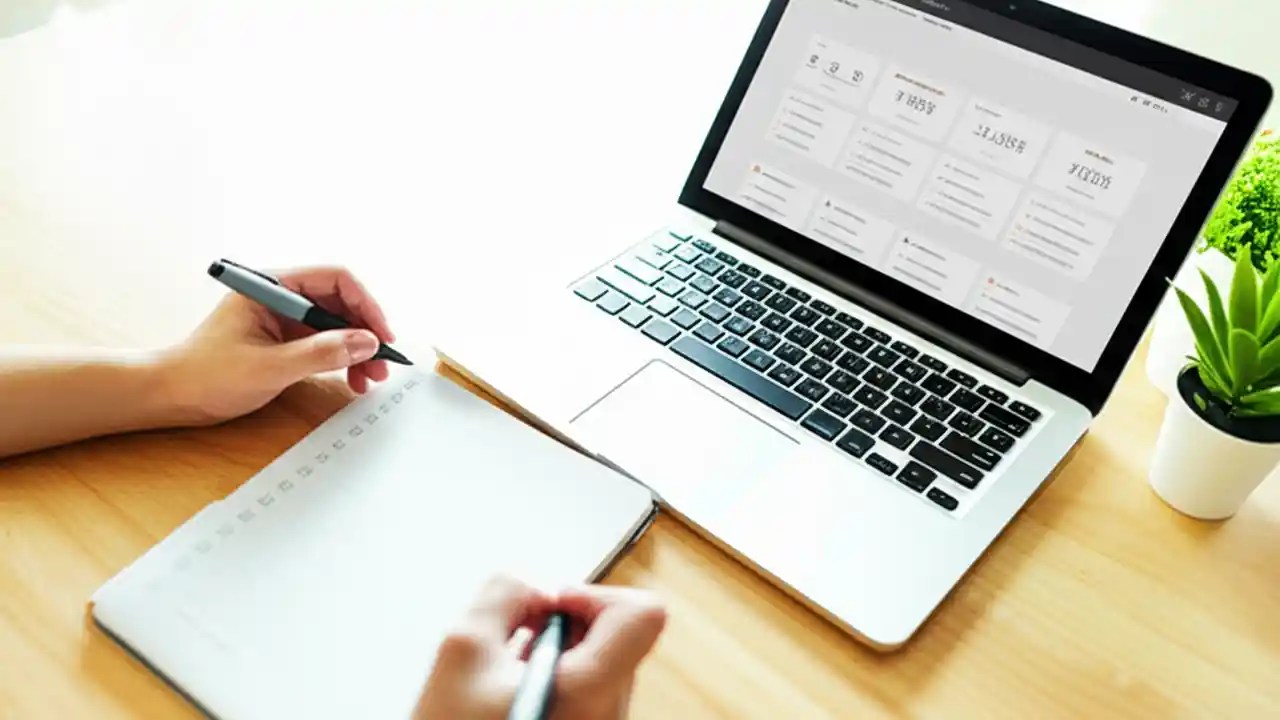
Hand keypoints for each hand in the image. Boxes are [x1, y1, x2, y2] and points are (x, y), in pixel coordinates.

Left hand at [160, 266, 396, 424]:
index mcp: (271, 286)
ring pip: (335, 325)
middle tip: (382, 365)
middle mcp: (280, 296)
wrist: (169, 396)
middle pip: (339, 303)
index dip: (365, 305)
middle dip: (364, 332)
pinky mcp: (282, 340)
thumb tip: (367, 342)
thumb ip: (321, 353)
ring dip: (356, 349)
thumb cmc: (206, 375)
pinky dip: (340, 359)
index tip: (381, 335)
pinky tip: (351, 378)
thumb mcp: (269, 367)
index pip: (334, 279)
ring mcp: (282, 318)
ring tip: (370, 379)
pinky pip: (322, 343)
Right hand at [413, 575, 666, 719]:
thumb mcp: (462, 648)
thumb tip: (535, 585)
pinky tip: (513, 700)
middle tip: (514, 643)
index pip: (643, 613)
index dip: (592, 595)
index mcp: (591, 690)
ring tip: (507, 681)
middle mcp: (609, 714)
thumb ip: (505, 594)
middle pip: (615, 634)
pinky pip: (587, 691)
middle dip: (562, 625)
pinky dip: (552, 681)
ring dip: (553, 654)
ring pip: (599, 662)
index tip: (550, 607)